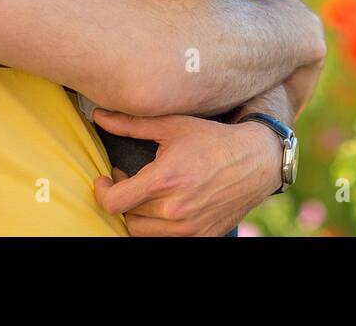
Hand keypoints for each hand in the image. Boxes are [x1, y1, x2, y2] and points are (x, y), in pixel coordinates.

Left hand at [91, 109, 280, 235]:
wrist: (255, 161)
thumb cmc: (212, 140)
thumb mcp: (172, 126)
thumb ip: (131, 124)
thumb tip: (99, 116)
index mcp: (164, 181)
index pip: (114, 202)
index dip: (102, 190)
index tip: (106, 178)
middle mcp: (174, 210)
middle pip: (126, 216)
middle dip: (123, 197)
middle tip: (130, 179)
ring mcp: (188, 229)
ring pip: (142, 232)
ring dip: (138, 214)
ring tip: (147, 193)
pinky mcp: (200, 238)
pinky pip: (165, 239)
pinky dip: (158, 226)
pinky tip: (165, 205)